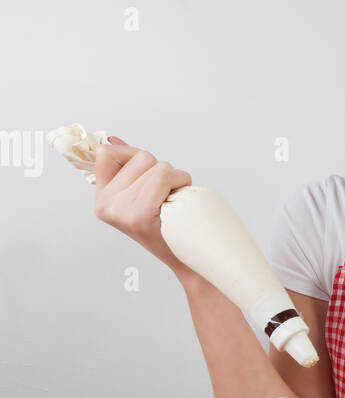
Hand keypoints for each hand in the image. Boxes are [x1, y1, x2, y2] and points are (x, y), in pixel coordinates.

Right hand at [92, 137, 194, 276]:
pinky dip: (180, 182)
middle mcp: (106, 205)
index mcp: (102, 200)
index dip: (131, 155)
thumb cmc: (170, 226)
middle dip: (161, 171)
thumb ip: (127, 168)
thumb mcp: (143, 194)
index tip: (147, 174)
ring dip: (175, 178)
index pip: (106, 153)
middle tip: (165, 198)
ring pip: (157, 165)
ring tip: (173, 202)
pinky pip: (164, 176)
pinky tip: (178, 204)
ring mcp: (121, 210)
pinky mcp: (139, 215)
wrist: (189, 258)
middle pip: (140, 156)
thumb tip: (113, 139)